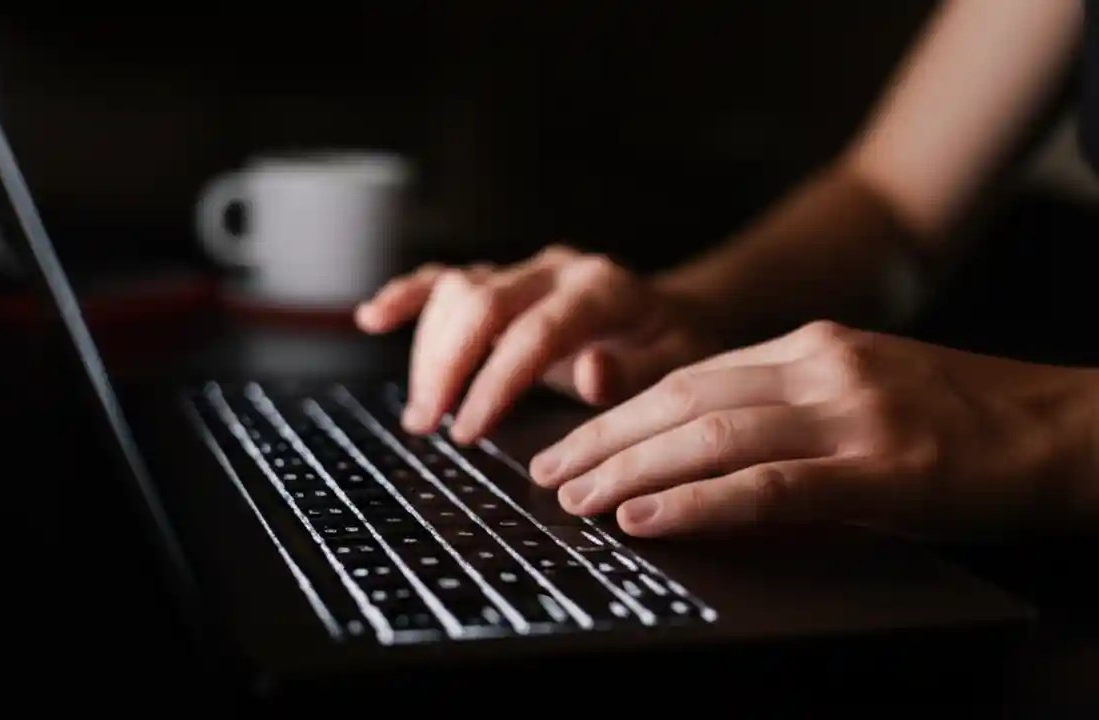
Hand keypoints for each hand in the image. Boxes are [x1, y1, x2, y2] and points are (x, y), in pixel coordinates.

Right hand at [355, 246, 720, 443]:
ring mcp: (524, 269)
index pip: (533, 332)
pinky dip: (407, 297)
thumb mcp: (676, 370)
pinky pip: (445, 279)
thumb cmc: (673, 349)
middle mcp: (556, 268)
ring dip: (428, 351)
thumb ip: (633, 374)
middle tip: (428, 426)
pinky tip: (373, 317)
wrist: (674, 316)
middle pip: (480, 305)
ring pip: (455, 292)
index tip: (468, 432)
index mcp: (601, 290)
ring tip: (423, 412)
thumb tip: (591, 372)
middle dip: (446, 369)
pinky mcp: (501, 278)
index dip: (493, 382)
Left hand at [529, 320, 1098, 539]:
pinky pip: (765, 485)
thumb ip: (785, 410)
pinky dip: (695, 502)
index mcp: (811, 347)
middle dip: (601, 438)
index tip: (568, 439)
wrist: (1067, 428)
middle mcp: (820, 367)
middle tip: (544, 471)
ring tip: (573, 497)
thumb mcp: (863, 391)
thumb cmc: (964, 419)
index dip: (618, 411)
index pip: (687, 375)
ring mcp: (851, 414)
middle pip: (680, 398)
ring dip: (627, 468)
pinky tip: (645, 517)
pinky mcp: (882, 470)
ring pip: (708, 434)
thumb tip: (697, 453)